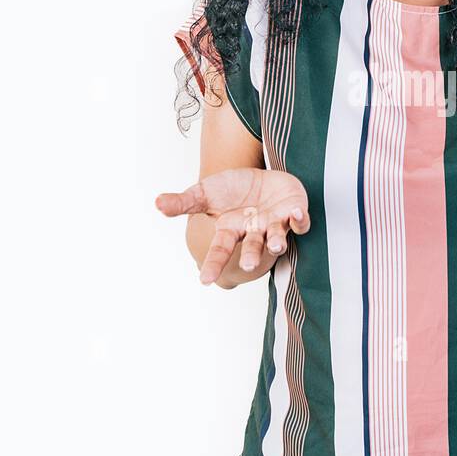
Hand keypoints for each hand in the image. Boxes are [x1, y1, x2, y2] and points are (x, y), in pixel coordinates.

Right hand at [155, 168, 310, 284]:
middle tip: (249, 264)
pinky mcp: (294, 212)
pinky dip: (300, 220)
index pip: (220, 250)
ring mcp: (275, 223)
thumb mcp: (205, 193)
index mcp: (231, 230)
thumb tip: (156, 203)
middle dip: (252, 255)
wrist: (258, 175)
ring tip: (275, 244)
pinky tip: (296, 214)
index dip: (214, 264)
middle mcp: (254, 231)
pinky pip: (300, 221)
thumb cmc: (232, 189)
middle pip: (253, 247)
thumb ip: (183, 202)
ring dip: (277, 241)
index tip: (204, 280)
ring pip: (277, 237)